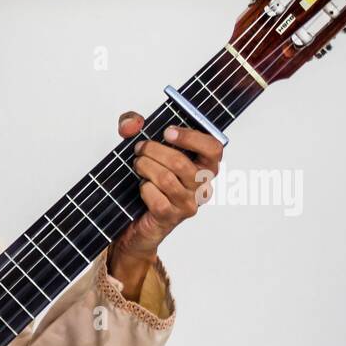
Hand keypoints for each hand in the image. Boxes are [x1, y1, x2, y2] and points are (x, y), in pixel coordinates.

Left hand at [110, 111, 223, 297]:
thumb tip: (131, 123)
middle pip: (181, 163)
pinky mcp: (171, 216)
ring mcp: (188, 203)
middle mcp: (201, 186)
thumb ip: (134, 126)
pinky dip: (144, 188)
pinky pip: (155, 197)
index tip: (168, 132)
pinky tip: (143, 187)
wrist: (136, 221)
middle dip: (153, 150)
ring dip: (145, 167)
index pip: (213, 149)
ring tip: (138, 165)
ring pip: (166, 178)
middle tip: (140, 148)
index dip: (191, 137)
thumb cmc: (147, 180)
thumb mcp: (142, 146)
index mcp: (204, 166)